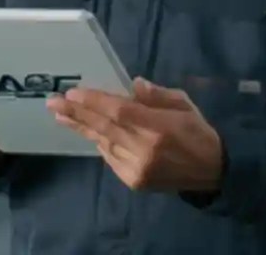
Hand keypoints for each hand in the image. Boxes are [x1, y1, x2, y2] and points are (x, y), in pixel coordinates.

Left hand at [47, 77, 223, 192]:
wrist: (212, 172)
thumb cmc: (198, 132)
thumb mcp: (184, 105)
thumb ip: (158, 95)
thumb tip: (134, 84)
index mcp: (159, 127)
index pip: (119, 111)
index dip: (94, 102)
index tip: (72, 92)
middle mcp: (144, 149)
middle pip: (104, 127)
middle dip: (76, 113)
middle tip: (53, 103)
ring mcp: (136, 168)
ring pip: (103, 143)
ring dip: (83, 128)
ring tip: (63, 116)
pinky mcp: (133, 181)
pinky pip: (110, 157)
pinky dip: (100, 143)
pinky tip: (89, 132)